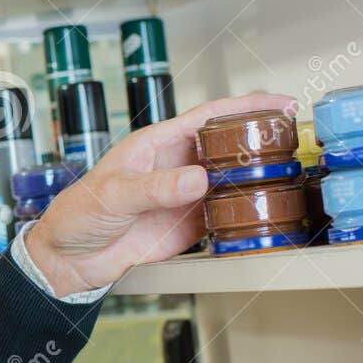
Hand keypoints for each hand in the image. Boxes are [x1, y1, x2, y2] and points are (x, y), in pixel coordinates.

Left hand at [26, 93, 297, 296]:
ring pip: (231, 180)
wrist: (67, 260)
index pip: (209, 116)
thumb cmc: (77, 215)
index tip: (279, 103)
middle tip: (296, 142)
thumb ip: (156, 188)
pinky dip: (244, 214)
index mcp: (157, 144)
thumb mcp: (114, 195)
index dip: (246, 107)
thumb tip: (198, 178)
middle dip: (262, 141)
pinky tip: (264, 213)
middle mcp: (176, 166)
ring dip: (258, 179)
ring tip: (291, 176)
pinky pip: (223, 216)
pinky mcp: (187, 226)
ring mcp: (184, 196)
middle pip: (228, 146)